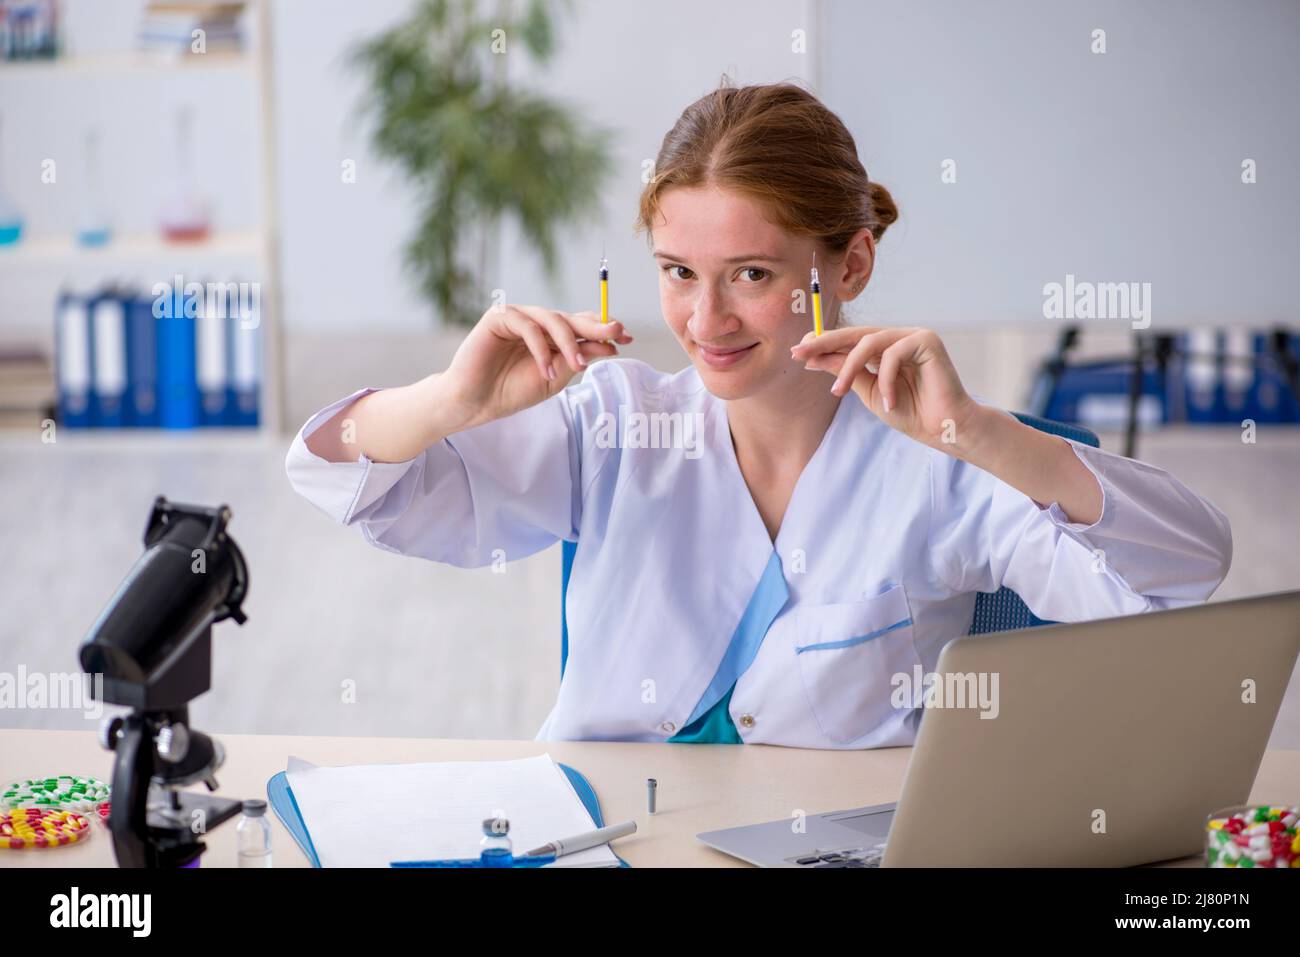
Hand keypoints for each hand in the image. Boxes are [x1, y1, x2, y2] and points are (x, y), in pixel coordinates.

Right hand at [442, 305, 632, 428]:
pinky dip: (540, 348)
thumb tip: (611, 343)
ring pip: (553, 319)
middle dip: (596, 326)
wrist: (474, 403)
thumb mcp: (555, 377)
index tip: (626, 338)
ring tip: (577, 367)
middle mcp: (537, 323)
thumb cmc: (511, 391)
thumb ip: (578, 358)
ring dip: (569, 343)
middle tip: (616, 334)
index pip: (582, 325)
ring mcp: (518, 317)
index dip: (604, 329)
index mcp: (551, 336)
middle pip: (571, 318)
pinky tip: (545, 371)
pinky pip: (528, 326)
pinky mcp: (499, 317)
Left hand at [790, 326, 979, 449]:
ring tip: (837, 392)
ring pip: (869, 342)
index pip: (850, 339)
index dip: (824, 343)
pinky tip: (889, 402)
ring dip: (848, 367)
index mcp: (886, 347)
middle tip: (800, 353)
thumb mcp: (868, 392)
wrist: (943, 428)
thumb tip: (813, 358)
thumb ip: (846, 372)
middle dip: (825, 343)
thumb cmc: (910, 412)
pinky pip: (892, 354)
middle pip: (855, 333)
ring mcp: (914, 335)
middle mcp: (899, 336)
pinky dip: (885, 380)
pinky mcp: (927, 340)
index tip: (797, 353)